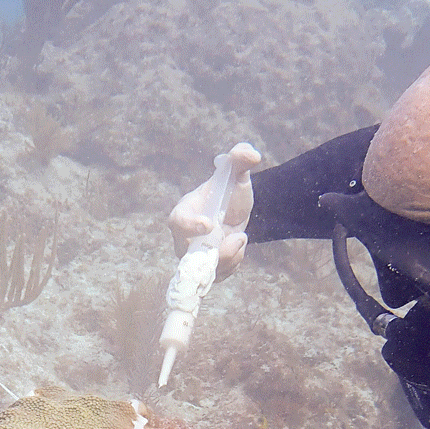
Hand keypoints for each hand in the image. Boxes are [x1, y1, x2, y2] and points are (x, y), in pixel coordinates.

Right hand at [167, 142, 262, 279]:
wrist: (236, 212)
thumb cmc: (229, 191)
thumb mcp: (236, 174)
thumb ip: (239, 160)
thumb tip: (250, 153)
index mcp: (184, 212)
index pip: (178, 221)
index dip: (189, 226)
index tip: (208, 224)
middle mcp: (183, 238)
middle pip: (191, 255)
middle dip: (217, 253)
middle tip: (240, 238)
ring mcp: (194, 256)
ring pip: (208, 269)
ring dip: (231, 257)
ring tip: (241, 237)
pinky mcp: (206, 269)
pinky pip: (220, 275)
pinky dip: (234, 263)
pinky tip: (237, 245)